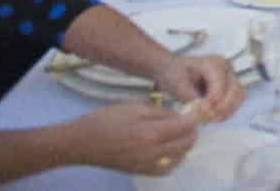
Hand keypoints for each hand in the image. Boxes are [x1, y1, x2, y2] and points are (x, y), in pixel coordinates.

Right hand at [64, 101, 199, 174]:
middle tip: (191, 121)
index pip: (183, 128)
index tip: (196, 111)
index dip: (193, 119)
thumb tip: (180, 116)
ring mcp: (145, 166)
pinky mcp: (139, 172)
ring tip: (183, 133)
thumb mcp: (136, 107)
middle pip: (184, 145)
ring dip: (185, 146)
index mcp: (149, 133)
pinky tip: (172, 149)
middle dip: (191, 132)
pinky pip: (164, 169)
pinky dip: (174, 160)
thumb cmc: (107, 118)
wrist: (83, 142)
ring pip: (177, 159)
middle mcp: (150, 153)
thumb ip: (160, 112)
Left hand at [154, 54, 245, 124]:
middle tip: (209, 118)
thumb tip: (204, 111)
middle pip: (235, 89)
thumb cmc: (176, 74)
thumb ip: (192, 98)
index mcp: (213, 63)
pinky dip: (228, 111)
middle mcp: (226, 68)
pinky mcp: (230, 88)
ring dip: (228, 110)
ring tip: (212, 118)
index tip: (204, 112)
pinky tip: (214, 117)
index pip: (221, 82)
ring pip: (239, 96)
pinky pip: (236, 101)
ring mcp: (230, 77)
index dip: (214, 99)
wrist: (174, 71)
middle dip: (224, 107)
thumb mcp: (179, 85)